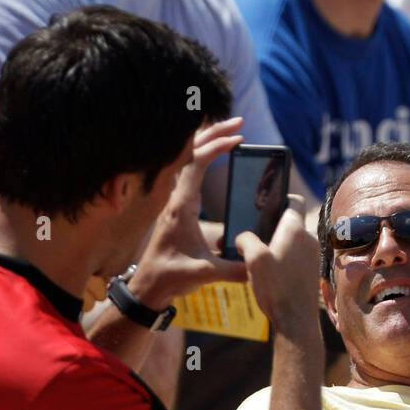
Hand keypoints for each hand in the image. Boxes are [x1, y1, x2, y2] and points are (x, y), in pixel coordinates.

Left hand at [129, 118, 248, 308]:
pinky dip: (202, 156)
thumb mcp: (205, 274)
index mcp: (181, 206)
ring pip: (188, 159)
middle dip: (214, 133)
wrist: (148, 287)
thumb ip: (235, 269)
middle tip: (239, 122)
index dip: (216, 147)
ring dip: (208, 141)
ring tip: (231, 131)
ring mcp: (175, 200)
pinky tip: (215, 154)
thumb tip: (261, 264)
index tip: (239, 139)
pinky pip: (188, 170)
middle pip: (190, 152)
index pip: (195, 164)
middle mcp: (176, 197)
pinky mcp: (178, 206)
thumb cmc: (171, 277)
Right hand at [235, 193, 320, 335]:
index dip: (280, 197)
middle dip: (272, 225)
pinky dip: (283, 257)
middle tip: (253, 234)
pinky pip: (296, 255)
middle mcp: (308, 239)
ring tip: (257, 256)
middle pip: (291, 221)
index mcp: (296, 230)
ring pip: (292, 240)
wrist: (296, 320)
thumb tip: (245, 238)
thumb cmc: (276, 288)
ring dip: (277, 243)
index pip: (295, 201)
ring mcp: (312, 255)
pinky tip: (269, 272)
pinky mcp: (311, 270)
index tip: (266, 204)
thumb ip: (247, 240)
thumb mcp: (254, 259)